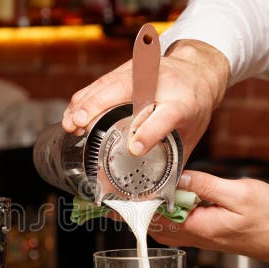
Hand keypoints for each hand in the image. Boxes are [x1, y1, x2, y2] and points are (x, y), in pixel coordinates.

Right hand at [61, 40, 229, 160]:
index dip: (148, 132)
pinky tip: (73, 115)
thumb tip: (155, 196)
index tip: (134, 148)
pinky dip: (82, 100)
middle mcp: (157, 84)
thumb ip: (174, 162)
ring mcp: (138, 74)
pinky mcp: (124, 72)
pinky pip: (98, 84)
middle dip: (96, 107)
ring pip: (104, 85)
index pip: (164, 117)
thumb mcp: (192, 135)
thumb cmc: (194, 105)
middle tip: (79, 126)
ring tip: (70, 125)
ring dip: (83, 104)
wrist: (198, 70)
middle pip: (121, 90)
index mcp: (180, 105)